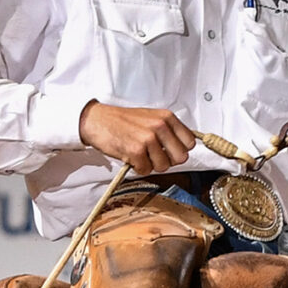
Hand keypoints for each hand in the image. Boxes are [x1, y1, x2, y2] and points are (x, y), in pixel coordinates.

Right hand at [79, 100, 195, 172]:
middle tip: (153, 155)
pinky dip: (138, 167)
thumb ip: (168, 131)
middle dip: (167, 160)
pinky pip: (146, 170)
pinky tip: (131, 157)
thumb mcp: (151, 118)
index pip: (190, 142)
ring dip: (151, 165)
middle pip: (180, 158)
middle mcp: (160, 126)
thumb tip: (182, 148)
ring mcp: (148, 139)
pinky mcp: (136, 151)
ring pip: (164, 166)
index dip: (179, 150)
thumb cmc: (123, 121)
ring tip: (140, 154)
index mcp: (166, 117)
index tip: (169, 150)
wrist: (97, 120)